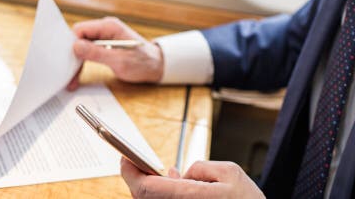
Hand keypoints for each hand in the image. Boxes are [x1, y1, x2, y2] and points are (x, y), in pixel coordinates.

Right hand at [67, 17, 163, 89]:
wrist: (157, 66)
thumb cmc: (143, 63)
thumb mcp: (120, 61)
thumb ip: (97, 53)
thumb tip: (76, 46)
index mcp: (109, 26)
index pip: (81, 30)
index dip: (71, 45)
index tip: (68, 61)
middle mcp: (105, 28)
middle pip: (79, 38)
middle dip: (72, 56)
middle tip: (68, 76)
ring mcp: (105, 36)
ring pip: (82, 46)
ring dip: (76, 62)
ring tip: (72, 80)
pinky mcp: (105, 45)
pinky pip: (88, 51)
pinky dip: (83, 63)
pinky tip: (78, 75)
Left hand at [121, 158, 264, 198]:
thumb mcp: (229, 172)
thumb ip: (201, 167)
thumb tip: (181, 173)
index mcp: (191, 197)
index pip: (147, 189)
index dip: (131, 173)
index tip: (125, 159)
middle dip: (136, 179)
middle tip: (132, 163)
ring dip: (149, 189)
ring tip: (149, 173)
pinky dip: (162, 196)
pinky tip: (168, 186)